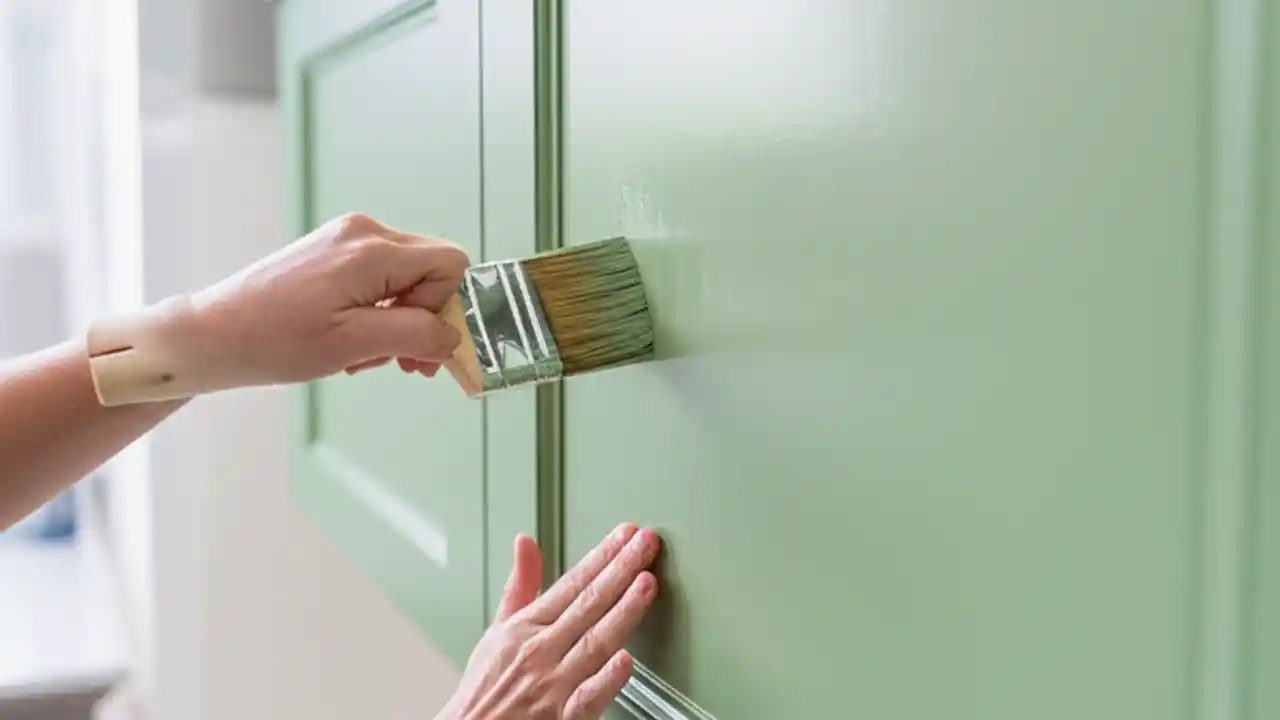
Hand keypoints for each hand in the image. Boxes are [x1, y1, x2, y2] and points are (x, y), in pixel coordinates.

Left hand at [191, 212, 469, 385]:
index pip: (451, 264)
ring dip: (399, 321)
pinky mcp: (331, 251)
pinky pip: (379, 278)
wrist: (212, 335)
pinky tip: (352, 340)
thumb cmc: (274, 341)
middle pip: (431, 269)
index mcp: (372, 249)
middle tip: (404, 364)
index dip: (446, 308)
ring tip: (366, 356)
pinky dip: (377, 312)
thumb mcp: (354, 344)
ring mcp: (345, 238)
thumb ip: (416, 334)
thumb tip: (453, 336)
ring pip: (406, 277)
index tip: (420, 348)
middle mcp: (363, 232)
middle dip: (424, 319)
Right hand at [439, 525, 660, 719]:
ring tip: (646, 583)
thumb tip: (525, 542)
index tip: (625, 534)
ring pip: (595, 642)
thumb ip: (519, 585)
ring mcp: (552, 685)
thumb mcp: (497, 631)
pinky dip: (606, 680)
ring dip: (623, 611)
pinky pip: (587, 699)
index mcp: (527, 627)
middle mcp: (540, 651)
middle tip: (646, 542)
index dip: (601, 555)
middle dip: (621, 569)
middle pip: (588, 603)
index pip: (571, 582)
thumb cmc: (484, 690)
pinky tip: (626, 660)